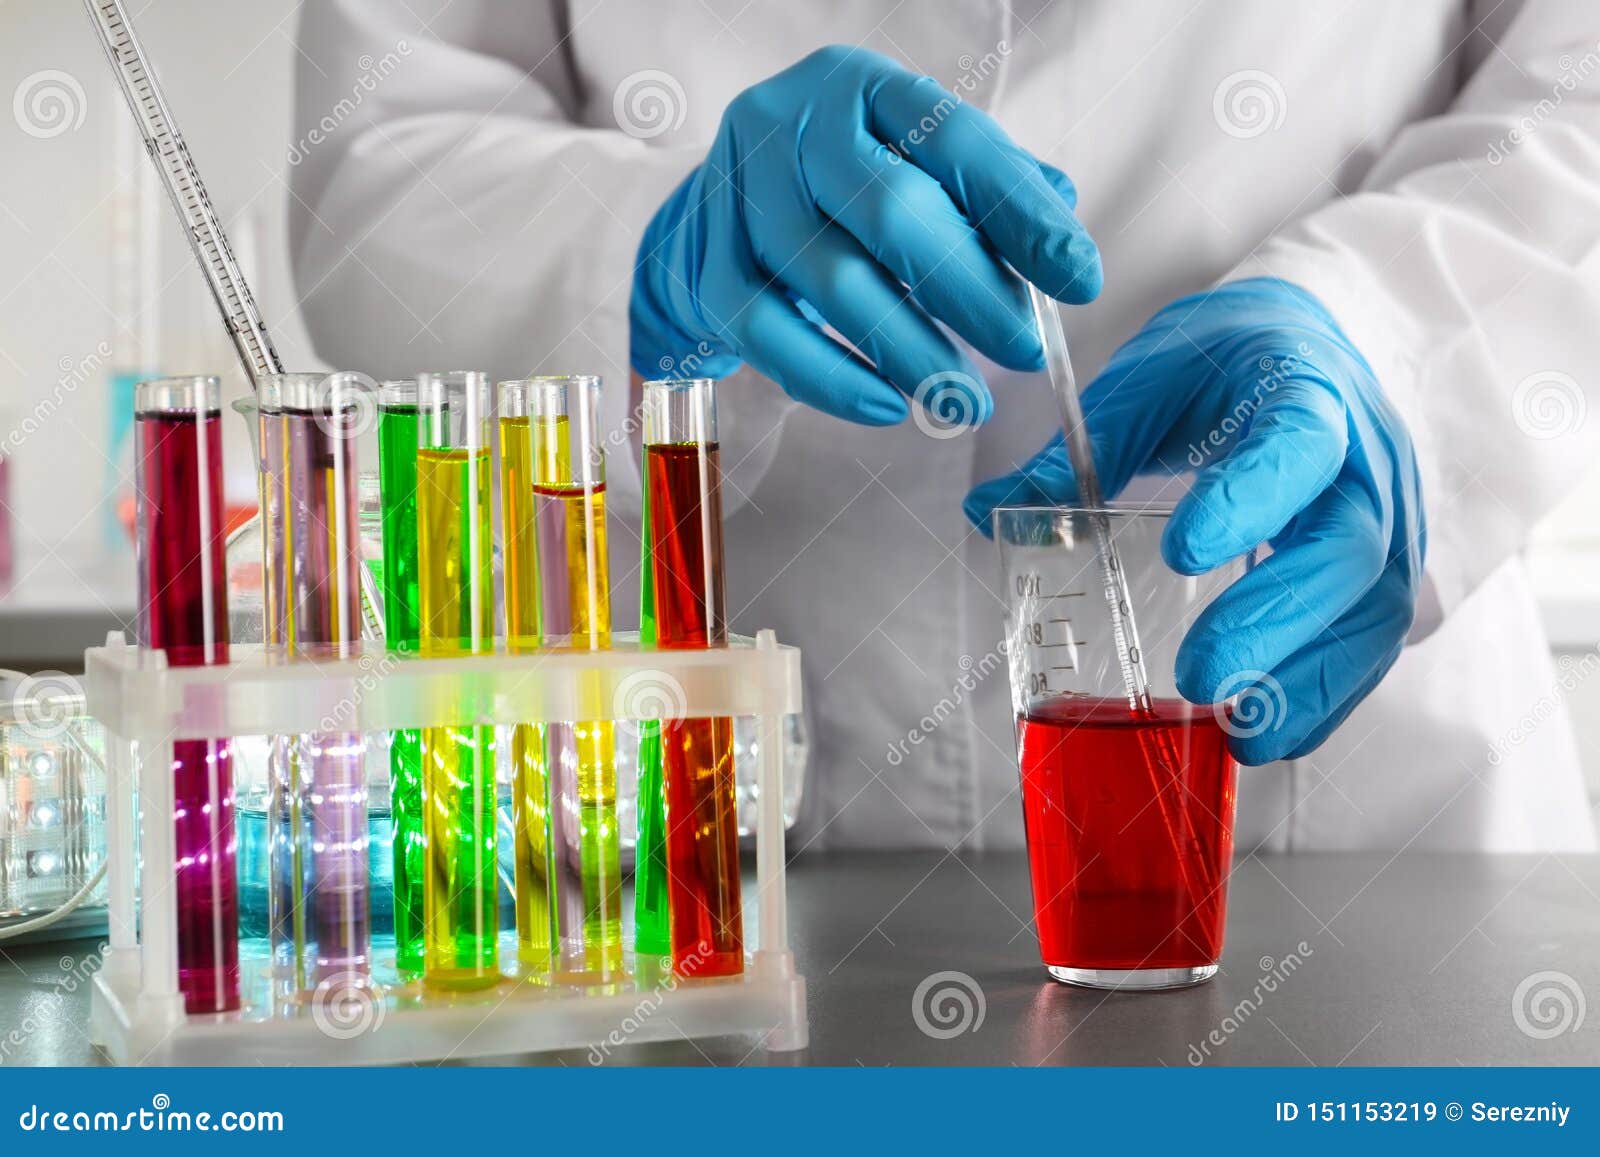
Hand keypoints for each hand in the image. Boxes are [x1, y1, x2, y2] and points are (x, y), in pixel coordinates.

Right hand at [630, 45, 1101, 425]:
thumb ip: (988, 194)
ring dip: (909, 352)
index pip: (955, 141)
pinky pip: (769, 333)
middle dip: (969, 291)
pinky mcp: (707, 266)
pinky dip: (831, 379)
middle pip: (888, 211)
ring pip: (830, 281)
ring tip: (964, 402)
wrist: (715, 212)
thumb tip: (1065, 244)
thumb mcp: (915, 166)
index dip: (1023, 213)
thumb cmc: (841, 190)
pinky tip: (887, 406)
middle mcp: (793, 124)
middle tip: (1023, 351)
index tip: (1078, 277)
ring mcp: (739, 194)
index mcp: (862, 85)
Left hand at [964, 278, 1424, 763]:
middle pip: (1345, 548)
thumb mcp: (1148, 382)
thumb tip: (987, 512)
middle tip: (1199, 677)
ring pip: (1373, 609)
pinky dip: (1324, 696)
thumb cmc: (1223, 364)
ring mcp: (1390, 519)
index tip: (1182, 551)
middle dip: (1274, 621)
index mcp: (1305, 390)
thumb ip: (1081, 450)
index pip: (1296, 442)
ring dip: (1309, 682)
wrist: (1308, 344)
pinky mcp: (1387, 570)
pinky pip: (1372, 642)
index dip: (1249, 499)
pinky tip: (1269, 736)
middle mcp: (1366, 459)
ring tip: (1242, 736)